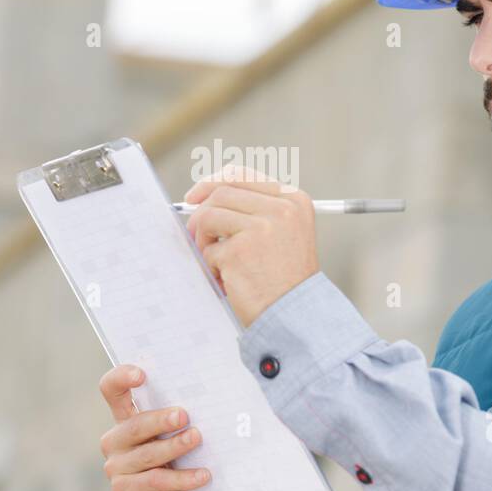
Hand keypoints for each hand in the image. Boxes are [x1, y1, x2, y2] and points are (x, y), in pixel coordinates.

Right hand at [98, 363, 210, 490]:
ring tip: (196, 439)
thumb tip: (205, 398)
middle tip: (183, 415)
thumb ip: (180, 418)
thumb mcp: (178, 435)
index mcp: (125, 418)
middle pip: (134, 425)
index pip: (112, 390)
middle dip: (159, 419)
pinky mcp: (124, 490)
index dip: (121, 378)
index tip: (141, 374)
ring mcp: (117, 466)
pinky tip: (203, 475)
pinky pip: (156, 480)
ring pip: (147, 453)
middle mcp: (116, 440)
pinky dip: (183, 478)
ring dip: (174, 446)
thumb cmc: (181, 462)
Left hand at [183, 163, 318, 328]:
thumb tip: (203, 198)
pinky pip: (208, 250)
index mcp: (294, 200)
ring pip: (209, 216)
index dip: (212, 183)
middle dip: (201, 213)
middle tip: (195, 234)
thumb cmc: (285, 277)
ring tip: (217, 263)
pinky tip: (229, 280)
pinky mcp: (240, 251)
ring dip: (204, 241)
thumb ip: (254, 209)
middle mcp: (281, 209)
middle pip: (221, 192)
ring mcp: (261, 228)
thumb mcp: (284, 233)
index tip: (195, 198)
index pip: (241, 175)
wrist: (296, 315)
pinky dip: (212, 266)